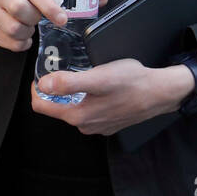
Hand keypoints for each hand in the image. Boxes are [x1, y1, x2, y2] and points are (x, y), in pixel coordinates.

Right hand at [0, 0, 66, 51]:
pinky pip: (11, 44)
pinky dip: (21, 44)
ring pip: (14, 30)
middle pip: (20, 9)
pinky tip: (21, 38)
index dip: (48, 6)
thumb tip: (60, 14)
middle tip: (33, 19)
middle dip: (32, 19)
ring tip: (26, 27)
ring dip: (26, 33)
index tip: (61, 19)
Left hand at [31, 58, 195, 134]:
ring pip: (73, 108)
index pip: (42, 106)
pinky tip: (95, 85)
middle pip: (56, 107)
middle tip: (59, 69)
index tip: (41, 72)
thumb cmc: (132, 83)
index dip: (36, 88)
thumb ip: (69, 83)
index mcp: (78, 116)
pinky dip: (86, 98)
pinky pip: (89, 110)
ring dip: (70, 93)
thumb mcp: (98, 77)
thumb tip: (43, 86)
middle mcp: (85, 126)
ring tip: (77, 73)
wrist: (160, 93)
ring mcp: (98, 126)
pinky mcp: (109, 122)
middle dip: (53, 90)